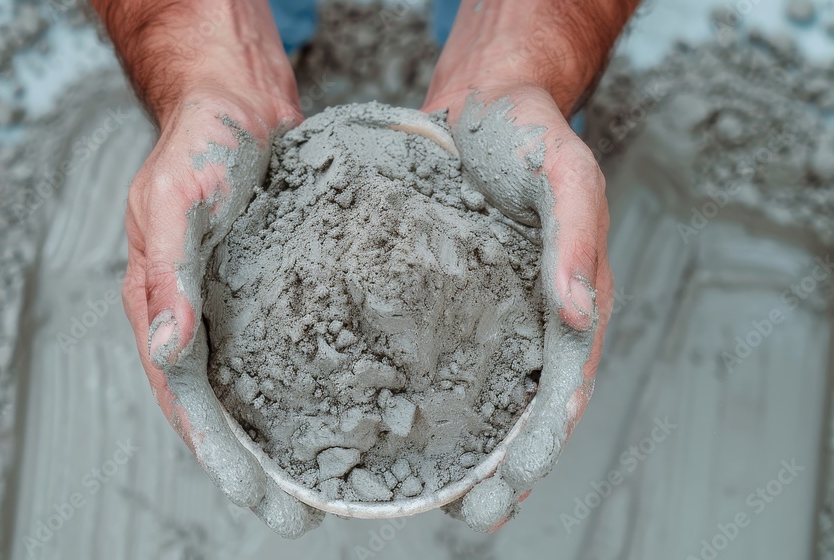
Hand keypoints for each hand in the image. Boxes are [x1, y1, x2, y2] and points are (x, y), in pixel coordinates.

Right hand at [120, 87, 324, 536]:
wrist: (237, 104)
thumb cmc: (197, 144)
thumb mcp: (173, 202)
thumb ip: (166, 275)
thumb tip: (163, 349)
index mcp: (158, 304)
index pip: (183, 397)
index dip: (215, 451)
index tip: (252, 498)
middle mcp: (194, 316)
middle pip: (220, 408)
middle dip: (252, 466)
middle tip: (298, 514)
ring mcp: (233, 306)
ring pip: (254, 386)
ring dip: (281, 436)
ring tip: (323, 480)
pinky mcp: (271, 292)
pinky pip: (287, 348)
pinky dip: (306, 385)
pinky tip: (342, 408)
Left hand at [423, 83, 613, 530]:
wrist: (485, 105)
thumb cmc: (531, 135)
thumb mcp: (564, 172)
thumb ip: (577, 236)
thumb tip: (581, 311)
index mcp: (576, 300)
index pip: (567, 387)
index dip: (543, 444)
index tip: (513, 489)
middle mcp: (535, 318)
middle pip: (527, 407)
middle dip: (505, 468)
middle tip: (473, 516)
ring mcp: (492, 312)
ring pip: (482, 392)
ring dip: (464, 446)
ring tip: (429, 494)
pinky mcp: (449, 299)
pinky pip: (438, 354)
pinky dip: (423, 394)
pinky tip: (389, 419)